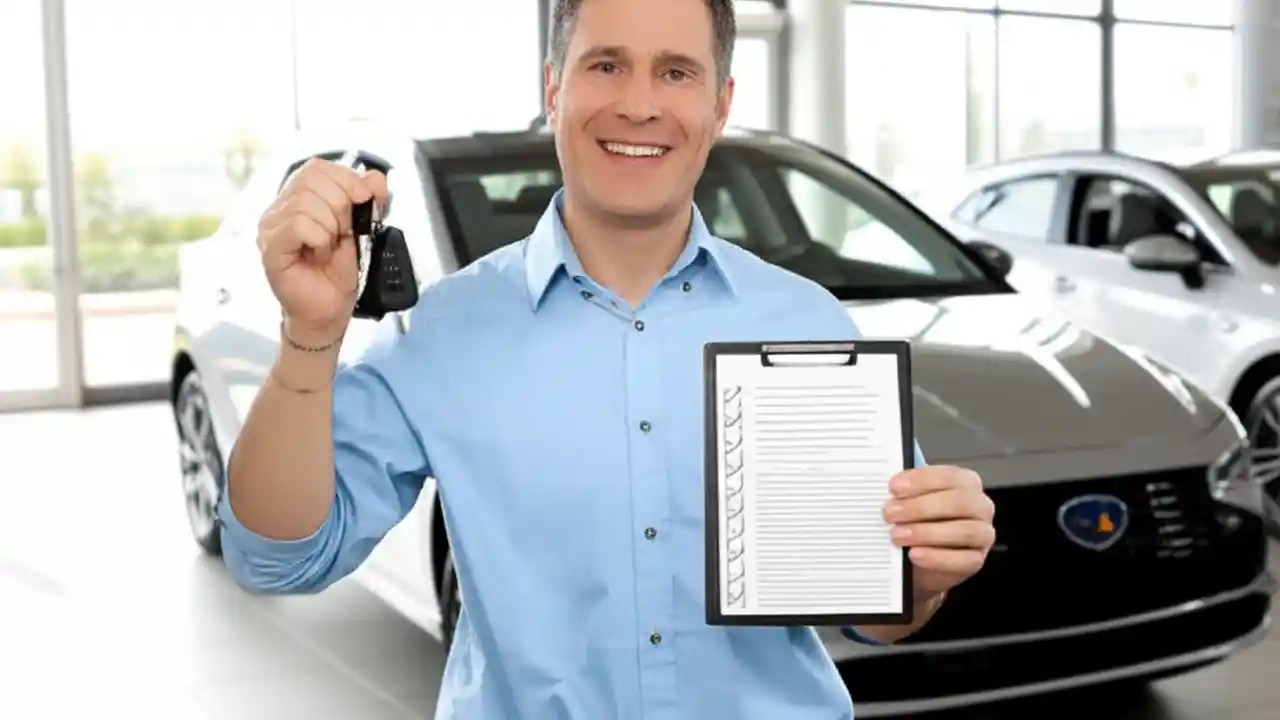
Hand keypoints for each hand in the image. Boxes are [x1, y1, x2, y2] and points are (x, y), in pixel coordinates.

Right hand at [257, 158, 388, 343]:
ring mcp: (271, 228)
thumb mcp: (362, 227)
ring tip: (329, 248)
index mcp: (298, 197)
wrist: (329, 310)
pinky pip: (299, 225)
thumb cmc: (338, 271)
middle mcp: (279, 208)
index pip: (317, 168)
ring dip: (330, 226)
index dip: (347, 179)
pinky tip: (319, 254)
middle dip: (341, 205)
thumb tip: (374, 178)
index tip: (365, 201)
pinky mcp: (271, 248)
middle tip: (343, 233)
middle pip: (311, 180)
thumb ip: (368, 198)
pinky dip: (319, 238)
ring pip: (306, 202)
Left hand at [884, 465, 994, 604]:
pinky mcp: (976, 560)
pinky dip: (936, 557)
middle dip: (920, 507)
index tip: (894, 487)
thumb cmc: (920, 521)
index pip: (950, 476)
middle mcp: (980, 506)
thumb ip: (907, 492)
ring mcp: (982, 534)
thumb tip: (890, 490)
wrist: (921, 557)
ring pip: (964, 531)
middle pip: (958, 502)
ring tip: (898, 535)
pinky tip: (915, 554)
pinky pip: (963, 560)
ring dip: (926, 533)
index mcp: (966, 483)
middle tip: (891, 512)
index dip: (921, 480)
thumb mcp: (913, 501)